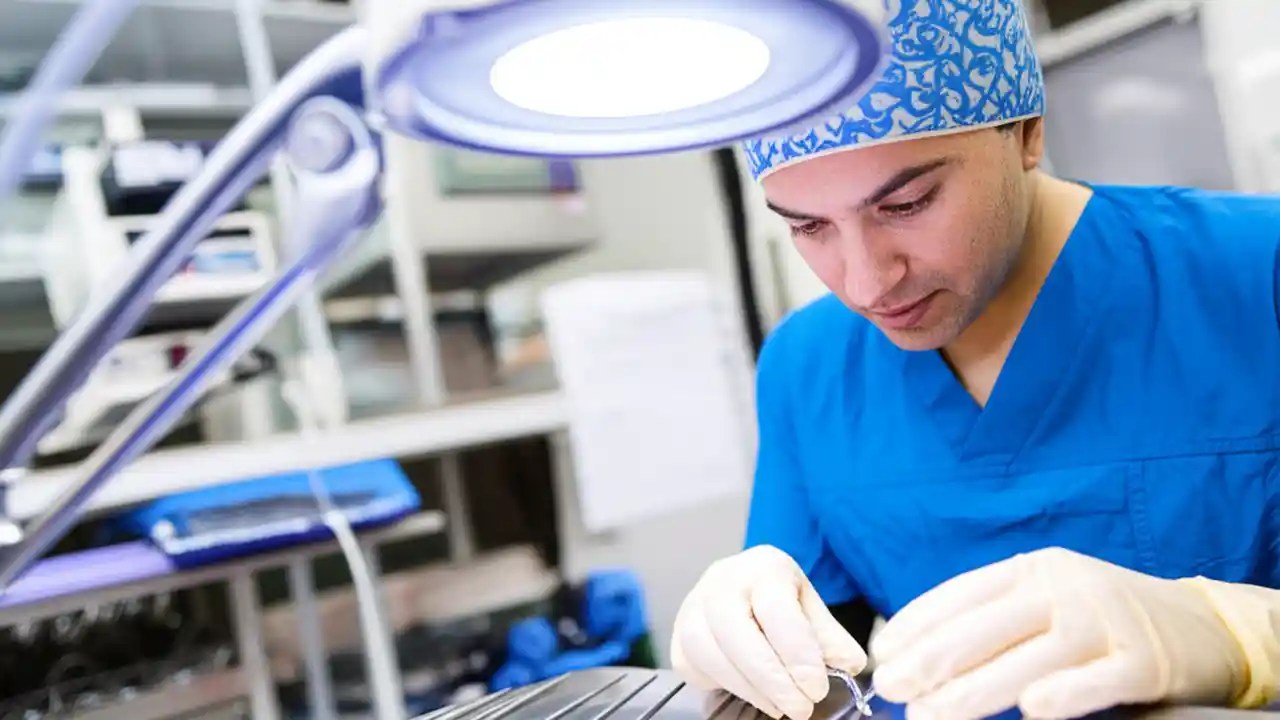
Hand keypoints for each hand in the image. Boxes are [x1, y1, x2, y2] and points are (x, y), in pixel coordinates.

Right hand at [671, 545, 866, 719]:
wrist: (742, 591)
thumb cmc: (780, 601)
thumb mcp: (811, 609)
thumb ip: (830, 638)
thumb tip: (850, 665)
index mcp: (763, 567)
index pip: (776, 610)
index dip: (797, 653)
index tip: (817, 687)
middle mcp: (722, 580)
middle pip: (734, 629)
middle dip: (771, 677)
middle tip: (800, 707)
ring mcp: (694, 605)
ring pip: (708, 649)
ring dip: (749, 687)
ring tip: (781, 706)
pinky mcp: (679, 635)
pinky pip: (692, 665)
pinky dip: (725, 686)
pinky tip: (755, 694)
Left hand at [870, 548, 1250, 719]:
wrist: (1200, 627)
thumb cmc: (1100, 620)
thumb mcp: (1044, 603)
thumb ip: (991, 622)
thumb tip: (914, 654)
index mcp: (1031, 569)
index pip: (960, 595)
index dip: (916, 625)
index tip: (880, 657)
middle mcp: (1063, 586)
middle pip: (986, 626)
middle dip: (931, 660)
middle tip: (891, 690)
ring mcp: (1104, 620)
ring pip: (1029, 657)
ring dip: (975, 690)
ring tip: (931, 715)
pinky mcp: (1144, 660)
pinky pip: (1097, 680)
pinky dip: (1064, 694)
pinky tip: (1031, 710)